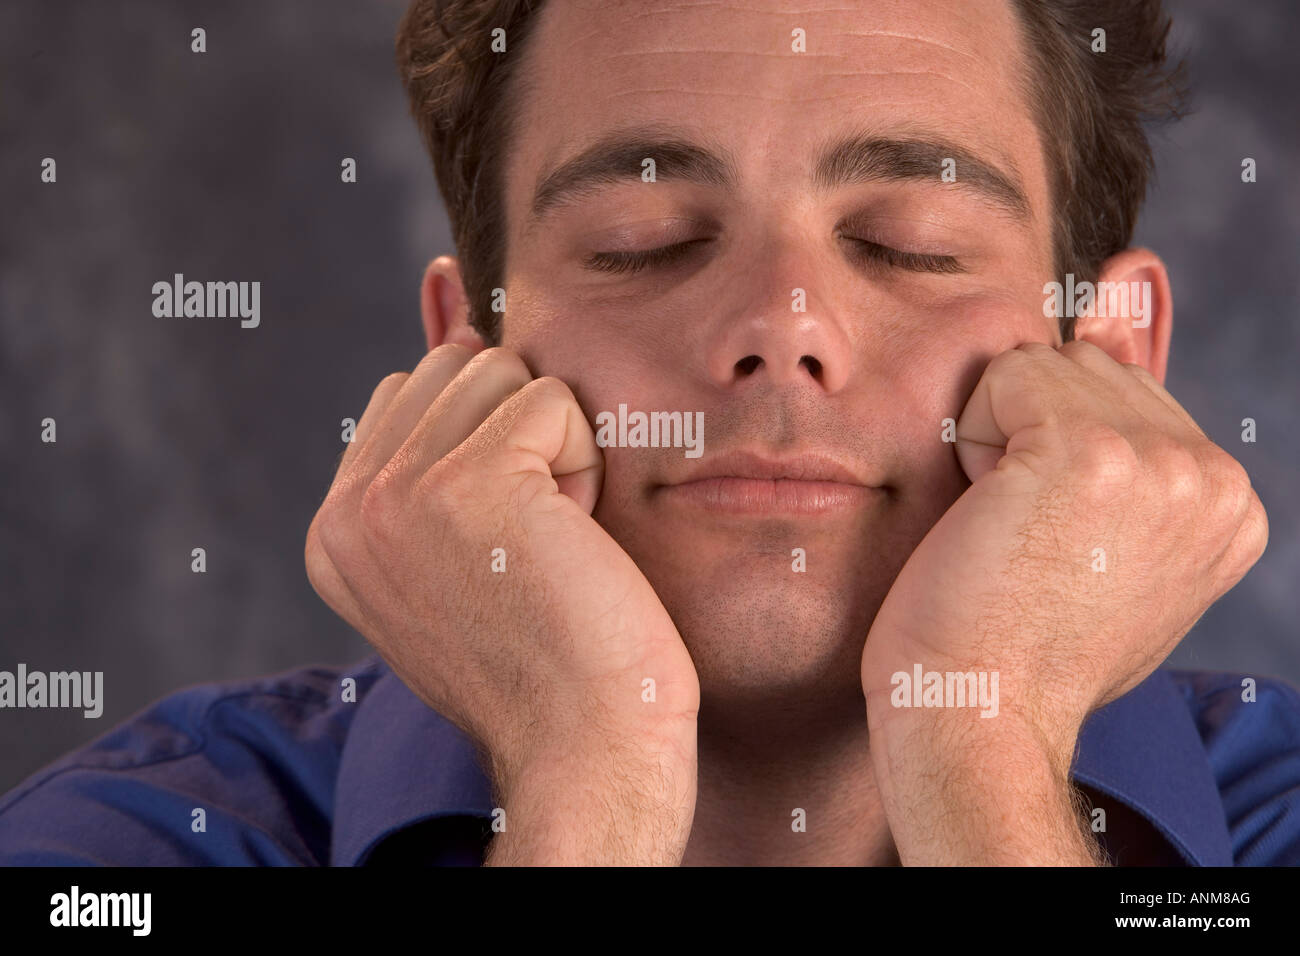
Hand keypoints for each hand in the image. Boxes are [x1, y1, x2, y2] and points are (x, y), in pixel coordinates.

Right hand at [305, 345, 699, 862]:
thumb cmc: (553, 641)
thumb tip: (442, 281)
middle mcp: (348, 510)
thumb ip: (442, 412)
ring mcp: (394, 494)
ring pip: (503, 371)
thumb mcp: (473, 523)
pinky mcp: (464, 484)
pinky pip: (551, 400)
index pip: (417, 390)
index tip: (513, 534)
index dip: (493, 438)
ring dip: (555, 446)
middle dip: (523, 435)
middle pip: (459, 366)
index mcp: (338, 528)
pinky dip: (585, 462)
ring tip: (554, 541)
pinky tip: (574, 541)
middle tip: (537, 541)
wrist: (589, 742)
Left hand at [860, 340, 1266, 861]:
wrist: (977, 715)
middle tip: (1021, 546)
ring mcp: (1162, 460)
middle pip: (1080, 373)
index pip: (1116, 402)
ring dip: (998, 441)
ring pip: (1041, 367)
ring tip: (1006, 535)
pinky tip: (987, 520)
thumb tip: (1132, 271)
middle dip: (1026, 443)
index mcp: (1227, 501)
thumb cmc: (1016, 641)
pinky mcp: (1091, 451)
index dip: (1051, 466)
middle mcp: (1213, 476)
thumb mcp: (1095, 525)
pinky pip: (1003, 377)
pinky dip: (972, 442)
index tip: (1051, 552)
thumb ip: (1128, 403)